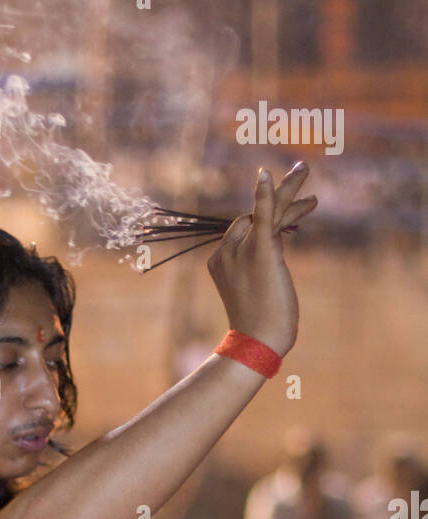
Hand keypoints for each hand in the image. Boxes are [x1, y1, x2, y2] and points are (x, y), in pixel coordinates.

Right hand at [208, 161, 317, 357]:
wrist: (258, 343)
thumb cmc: (262, 325)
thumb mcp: (261, 289)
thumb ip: (264, 262)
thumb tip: (277, 245)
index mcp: (220, 260)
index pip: (248, 227)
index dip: (272, 218)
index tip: (298, 210)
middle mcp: (226, 251)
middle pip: (256, 215)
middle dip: (281, 194)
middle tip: (302, 170)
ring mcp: (241, 251)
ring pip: (267, 212)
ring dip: (289, 189)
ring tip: (305, 169)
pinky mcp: (260, 252)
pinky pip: (262, 217)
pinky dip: (266, 196)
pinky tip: (266, 175)